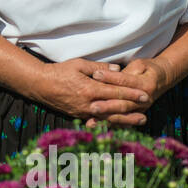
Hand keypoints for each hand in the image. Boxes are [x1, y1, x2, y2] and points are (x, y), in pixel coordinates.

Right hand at [32, 58, 152, 126]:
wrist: (40, 85)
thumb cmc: (59, 71)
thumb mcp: (79, 64)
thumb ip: (99, 68)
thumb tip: (117, 69)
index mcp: (90, 89)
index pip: (116, 92)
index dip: (132, 94)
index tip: (145, 95)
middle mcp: (88, 103)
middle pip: (115, 108)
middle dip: (132, 110)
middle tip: (147, 112)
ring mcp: (83, 112)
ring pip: (108, 118)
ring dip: (125, 120)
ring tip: (139, 121)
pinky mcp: (78, 116)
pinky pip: (98, 120)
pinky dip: (111, 122)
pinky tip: (121, 123)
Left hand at [90, 58, 172, 123]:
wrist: (163, 79)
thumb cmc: (148, 69)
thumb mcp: (139, 65)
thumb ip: (126, 72)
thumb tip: (110, 73)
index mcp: (145, 84)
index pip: (125, 81)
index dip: (110, 78)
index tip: (96, 75)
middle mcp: (144, 100)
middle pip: (123, 103)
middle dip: (107, 105)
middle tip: (92, 106)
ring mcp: (140, 109)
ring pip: (122, 115)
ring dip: (107, 117)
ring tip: (92, 116)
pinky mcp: (136, 115)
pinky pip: (121, 122)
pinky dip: (109, 124)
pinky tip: (95, 124)